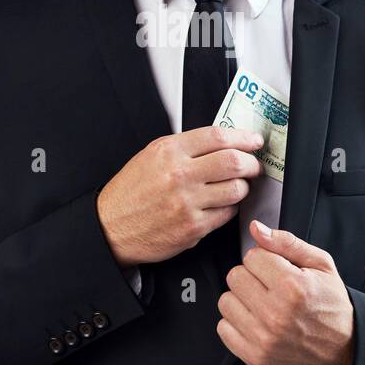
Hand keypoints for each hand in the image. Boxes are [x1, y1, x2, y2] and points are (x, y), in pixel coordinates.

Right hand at [97, 125, 263, 268]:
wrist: (110, 227)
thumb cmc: (131, 193)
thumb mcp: (150, 156)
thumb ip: (185, 148)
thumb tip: (222, 142)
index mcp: (169, 151)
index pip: (218, 136)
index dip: (244, 137)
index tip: (254, 141)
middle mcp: (179, 175)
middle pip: (234, 162)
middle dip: (252, 163)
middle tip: (254, 166)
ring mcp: (187, 203)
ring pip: (236, 190)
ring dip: (243, 187)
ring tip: (237, 186)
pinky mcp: (193, 228)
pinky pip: (227, 214)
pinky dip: (230, 208)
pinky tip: (222, 205)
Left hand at [216, 220, 354, 364]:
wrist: (345, 351)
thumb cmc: (333, 306)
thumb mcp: (321, 266)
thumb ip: (286, 243)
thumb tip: (256, 228)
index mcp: (293, 286)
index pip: (252, 255)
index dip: (265, 260)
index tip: (277, 271)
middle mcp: (276, 313)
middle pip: (235, 276)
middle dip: (251, 278)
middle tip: (270, 288)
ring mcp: (263, 338)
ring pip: (226, 301)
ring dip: (242, 300)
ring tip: (263, 305)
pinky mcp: (254, 357)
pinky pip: (223, 328)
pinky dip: (236, 324)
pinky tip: (256, 323)